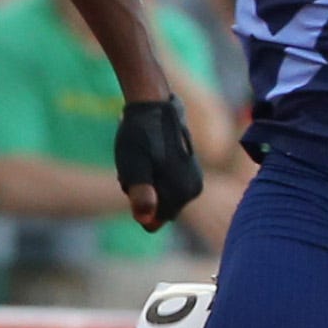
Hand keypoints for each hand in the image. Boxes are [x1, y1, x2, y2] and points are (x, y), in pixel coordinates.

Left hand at [111, 98, 204, 232]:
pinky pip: (166, 185)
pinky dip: (154, 176)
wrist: (152, 106)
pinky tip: (149, 156)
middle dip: (143, 195)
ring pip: (161, 197)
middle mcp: (193, 190)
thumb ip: (141, 194)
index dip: (137, 204)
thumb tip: (145, 220)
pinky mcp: (189, 169)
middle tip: (135, 168)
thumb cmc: (140, 136)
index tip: (134, 181)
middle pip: (158, 210)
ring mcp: (193, 179)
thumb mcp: (134, 166)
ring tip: (141, 160)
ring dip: (147, 185)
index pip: (152, 222)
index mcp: (182, 193)